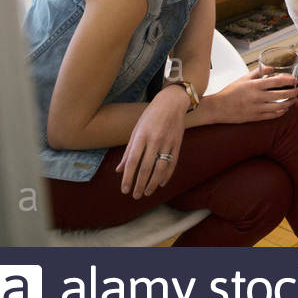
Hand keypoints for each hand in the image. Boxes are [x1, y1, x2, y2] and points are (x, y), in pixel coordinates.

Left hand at [116, 84, 187, 198]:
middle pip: (146, 167)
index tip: (124, 190)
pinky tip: (161, 183)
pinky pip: (173, 163)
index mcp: (141, 136)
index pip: (133, 161)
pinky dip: (167, 175)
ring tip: (147, 193)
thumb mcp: (136, 130)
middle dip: (140, 184)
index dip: (128, 177)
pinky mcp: (178, 143)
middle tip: (135, 196)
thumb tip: (119, 170)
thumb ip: (129, 151)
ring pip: (161, 168)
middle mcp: (155, 140)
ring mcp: (168, 142)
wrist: (172, 102)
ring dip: (153, 183)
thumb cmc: (150, 115)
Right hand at [206, 67, 297, 123]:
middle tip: (297, 90)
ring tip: (293, 99)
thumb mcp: (243, 79)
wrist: (218, 108)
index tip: (295, 80)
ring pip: (279, 106)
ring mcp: (257, 108)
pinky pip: (272, 116)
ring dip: (289, 103)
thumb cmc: (230, 92)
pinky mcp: (255, 117)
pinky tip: (284, 109)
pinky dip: (281, 112)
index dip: (288, 80)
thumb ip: (258, 72)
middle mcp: (257, 97)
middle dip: (292, 92)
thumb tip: (271, 68)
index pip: (276, 81)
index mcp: (254, 86)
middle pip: (281, 94)